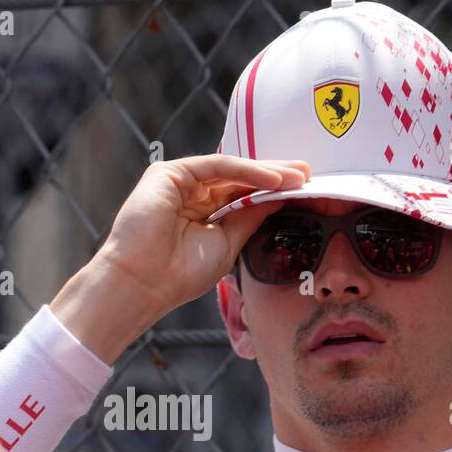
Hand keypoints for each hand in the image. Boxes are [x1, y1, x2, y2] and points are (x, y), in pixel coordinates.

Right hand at [51, 155, 309, 362]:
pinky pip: (216, 167)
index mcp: (204, 213)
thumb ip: (250, 218)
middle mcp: (192, 193)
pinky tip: (273, 180)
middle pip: (241, 178)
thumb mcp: (228, 244)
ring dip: (267, 171)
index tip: (305, 190)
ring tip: (298, 176)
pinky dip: (246, 171)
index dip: (274, 191)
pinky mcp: (169, 173)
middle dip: (276, 175)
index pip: (244, 194)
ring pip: (231, 169)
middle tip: (309, 173)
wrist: (142, 284)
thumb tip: (279, 198)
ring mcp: (180, 181)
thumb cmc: (179, 275)